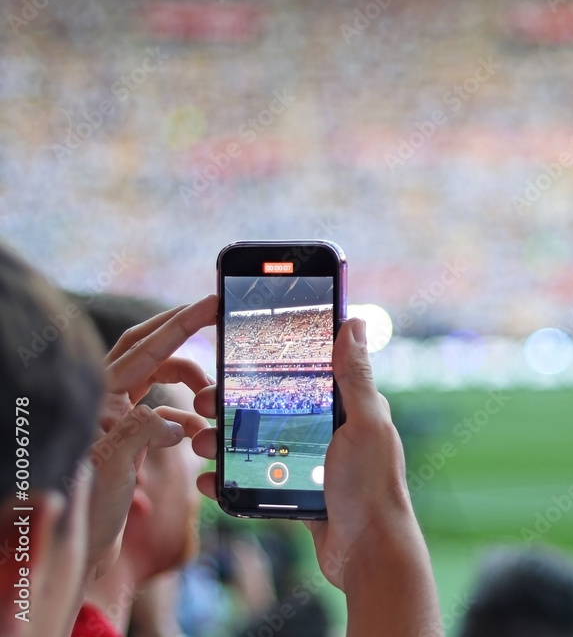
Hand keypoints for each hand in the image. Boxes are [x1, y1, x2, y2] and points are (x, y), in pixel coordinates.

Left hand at [84, 295, 216, 577]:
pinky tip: (197, 436)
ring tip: (211, 404)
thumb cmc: (85, 507)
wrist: (78, 547)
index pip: (146, 346)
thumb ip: (143, 429)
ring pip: (161, 379)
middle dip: (184, 334)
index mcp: (100, 395)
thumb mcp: (112, 464)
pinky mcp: (129, 436)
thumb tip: (177, 424)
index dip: (183, 323)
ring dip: (190, 386)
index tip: (213, 303)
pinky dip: (185, 418)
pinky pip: (165, 412)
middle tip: (216, 320)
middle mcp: (107, 398)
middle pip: (151, 348)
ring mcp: (118, 415)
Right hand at [193, 318, 441, 635]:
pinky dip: (231, 480)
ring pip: (258, 444)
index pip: (305, 372)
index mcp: (349, 409)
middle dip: (234, 404)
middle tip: (202, 402)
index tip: (233, 353)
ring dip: (224, 442)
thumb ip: (354, 377)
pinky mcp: (298, 495)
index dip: (270, 362)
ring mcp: (311, 465)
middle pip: (272, 408)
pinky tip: (207, 480)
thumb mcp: (364, 423)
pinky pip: (257, 481)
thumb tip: (354, 322)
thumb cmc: (372, 486)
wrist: (370, 556)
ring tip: (198, 443)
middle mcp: (330, 432)